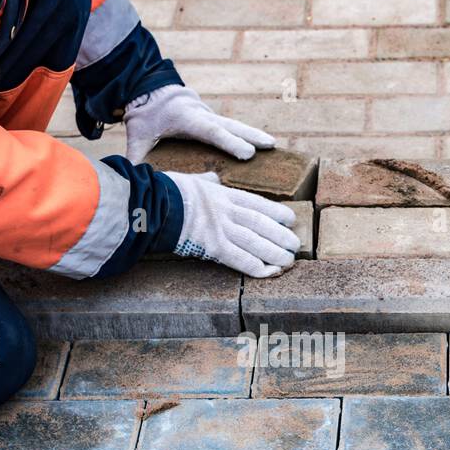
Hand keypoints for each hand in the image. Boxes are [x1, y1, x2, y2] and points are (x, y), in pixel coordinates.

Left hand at [125, 85, 274, 163]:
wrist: (147, 86)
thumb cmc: (143, 112)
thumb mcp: (136, 133)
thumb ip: (135, 156)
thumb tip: (133, 179)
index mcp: (185, 117)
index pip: (211, 131)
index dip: (229, 143)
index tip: (248, 154)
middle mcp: (201, 113)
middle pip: (230, 125)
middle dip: (251, 136)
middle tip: (270, 145)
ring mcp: (207, 113)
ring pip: (233, 124)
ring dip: (252, 134)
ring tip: (272, 145)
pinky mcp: (209, 117)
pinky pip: (229, 126)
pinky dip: (244, 134)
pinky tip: (258, 144)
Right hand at [165, 171, 298, 278]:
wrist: (153, 202)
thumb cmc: (166, 190)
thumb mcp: (191, 178)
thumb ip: (206, 180)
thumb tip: (212, 177)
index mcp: (222, 193)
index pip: (256, 203)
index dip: (276, 212)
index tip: (290, 219)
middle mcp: (226, 210)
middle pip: (261, 224)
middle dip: (281, 235)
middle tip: (296, 245)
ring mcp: (221, 228)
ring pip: (256, 242)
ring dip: (275, 253)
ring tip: (289, 261)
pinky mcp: (213, 246)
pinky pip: (240, 259)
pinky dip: (256, 267)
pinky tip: (270, 272)